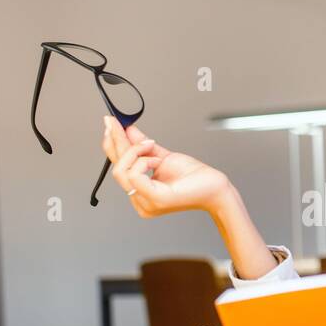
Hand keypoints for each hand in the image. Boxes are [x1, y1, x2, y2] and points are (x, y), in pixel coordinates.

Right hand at [101, 116, 230, 217]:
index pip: (118, 168)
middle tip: (118, 122)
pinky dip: (144, 161)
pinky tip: (157, 160)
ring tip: (152, 147)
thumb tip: (127, 130)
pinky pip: (135, 175)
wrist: (215, 188)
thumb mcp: (162, 156)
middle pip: (117, 168)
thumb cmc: (194, 177)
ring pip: (122, 171)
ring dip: (136, 152)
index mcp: (140, 193)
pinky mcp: (155, 199)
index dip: (112, 145)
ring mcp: (146, 203)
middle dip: (118, 142)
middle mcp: (140, 201)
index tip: (110, 123)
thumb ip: (142, 146)